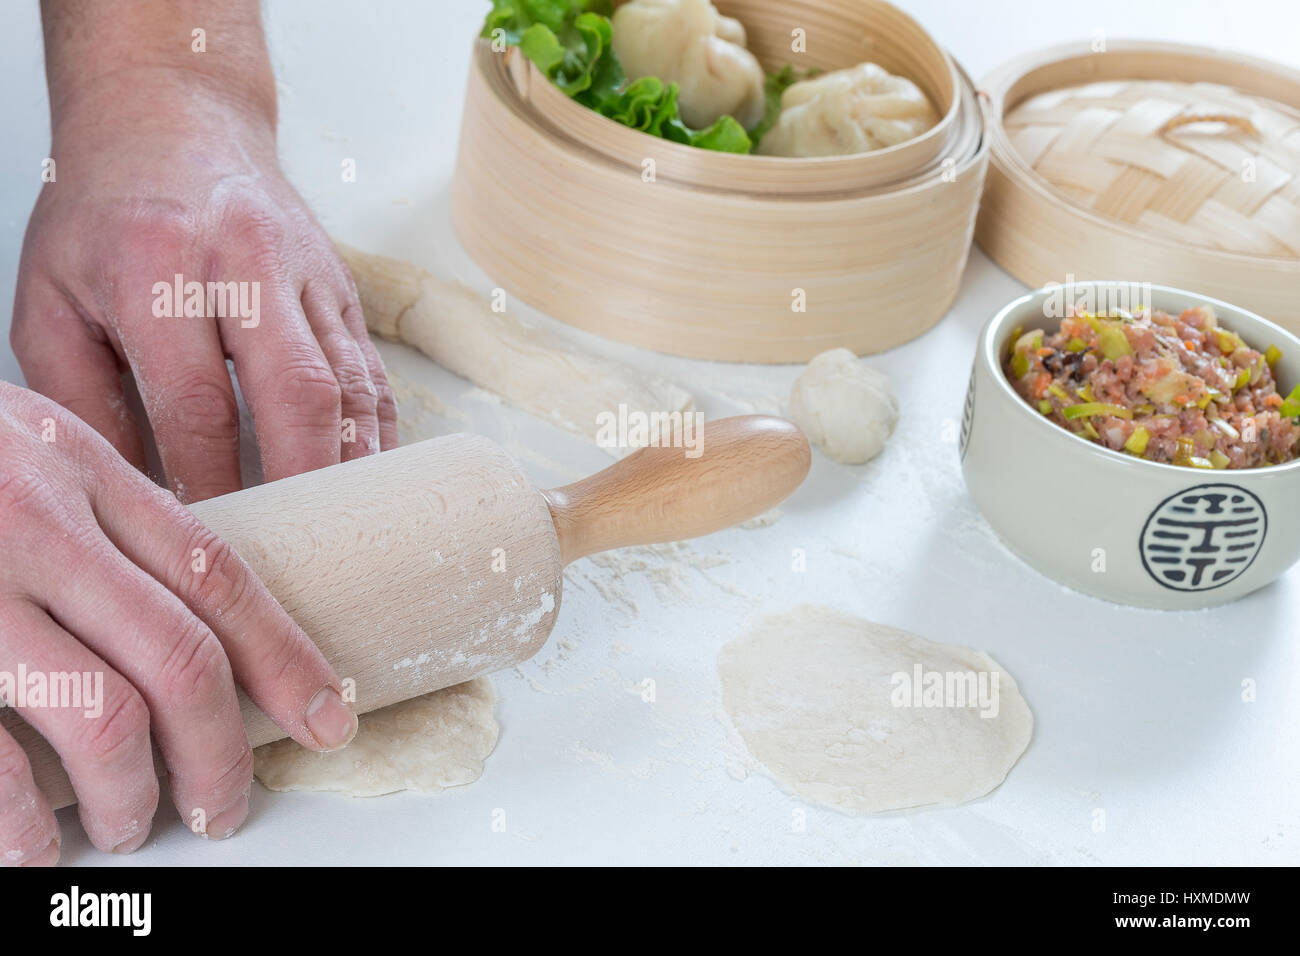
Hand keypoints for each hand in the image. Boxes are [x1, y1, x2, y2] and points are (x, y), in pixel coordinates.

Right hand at [0, 382, 357, 864]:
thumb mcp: (25, 452)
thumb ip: (105, 520)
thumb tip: (198, 621)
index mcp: (80, 469)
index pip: (220, 575)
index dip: (288, 659)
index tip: (329, 721)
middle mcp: (33, 520)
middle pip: (180, 659)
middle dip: (223, 753)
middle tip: (225, 806)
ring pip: (100, 719)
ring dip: (133, 795)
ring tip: (134, 822)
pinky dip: (24, 827)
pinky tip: (37, 847)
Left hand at [12, 11, 396, 502]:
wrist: (175, 118)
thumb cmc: (103, 214)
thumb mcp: (50, 299)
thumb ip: (79, 400)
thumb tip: (132, 495)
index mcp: (158, 265)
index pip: (196, 404)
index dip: (207, 486)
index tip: (210, 544)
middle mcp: (245, 262)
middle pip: (297, 392)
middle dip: (301, 486)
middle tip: (296, 555)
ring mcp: (307, 274)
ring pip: (351, 385)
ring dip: (350, 470)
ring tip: (341, 536)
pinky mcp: (343, 289)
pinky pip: (373, 375)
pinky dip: (374, 438)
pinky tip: (365, 485)